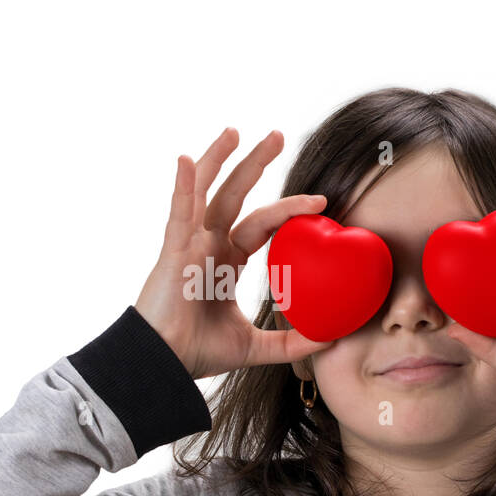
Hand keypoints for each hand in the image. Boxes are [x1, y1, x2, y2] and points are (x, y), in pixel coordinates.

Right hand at [134, 127, 333, 378]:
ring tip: (236, 131)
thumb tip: (331, 338)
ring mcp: (188, 244)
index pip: (261, 224)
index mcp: (225, 260)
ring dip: (218, 158)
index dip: (287, 211)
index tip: (319, 202)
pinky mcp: (172, 251)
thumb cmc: (197, 352)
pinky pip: (179, 213)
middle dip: (254, 163)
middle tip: (278, 135)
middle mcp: (207, 245)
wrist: (164, 365)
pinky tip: (186, 159)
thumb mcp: (255, 346)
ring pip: (205, 191)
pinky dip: (183, 186)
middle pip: (233, 194)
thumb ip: (291, 342)